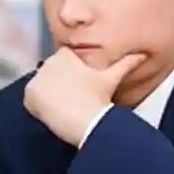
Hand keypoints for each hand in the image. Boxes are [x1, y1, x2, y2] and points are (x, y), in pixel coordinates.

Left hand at [24, 48, 147, 146]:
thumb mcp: (112, 77)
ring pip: (41, 89)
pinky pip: (31, 101)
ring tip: (65, 109)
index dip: (69, 80)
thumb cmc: (100, 98)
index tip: (77, 91)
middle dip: (58, 88)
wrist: (88, 119)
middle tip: (71, 102)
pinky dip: (39, 108)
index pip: (62, 65)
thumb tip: (143, 54)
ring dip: (49, 98)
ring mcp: (38, 77)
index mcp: (66, 55)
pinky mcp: (30, 93)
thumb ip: (126, 63)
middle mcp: (49, 62)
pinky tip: (53, 114)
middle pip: (50, 76)